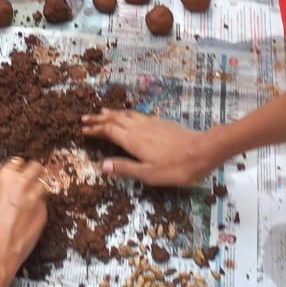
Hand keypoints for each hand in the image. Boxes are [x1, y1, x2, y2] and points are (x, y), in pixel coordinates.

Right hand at [0, 157, 49, 282]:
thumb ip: (6, 189)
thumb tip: (15, 188)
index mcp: (5, 176)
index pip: (18, 162)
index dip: (18, 169)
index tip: (18, 174)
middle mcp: (22, 183)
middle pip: (36, 166)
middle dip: (33, 173)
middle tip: (30, 181)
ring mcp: (35, 198)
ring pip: (44, 183)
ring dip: (39, 187)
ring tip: (31, 198)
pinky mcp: (43, 214)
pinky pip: (44, 204)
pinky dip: (39, 207)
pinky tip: (29, 217)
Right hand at [81, 109, 224, 186]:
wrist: (202, 150)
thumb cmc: (175, 167)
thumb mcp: (149, 174)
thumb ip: (125, 168)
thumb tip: (102, 165)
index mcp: (133, 140)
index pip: (109, 131)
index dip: (95, 130)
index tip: (83, 129)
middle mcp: (139, 127)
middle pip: (115, 119)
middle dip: (99, 119)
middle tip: (85, 118)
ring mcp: (150, 123)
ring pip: (126, 114)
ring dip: (112, 113)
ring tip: (103, 112)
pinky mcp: (160, 122)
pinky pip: (137, 114)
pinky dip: (126, 113)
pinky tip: (129, 116)